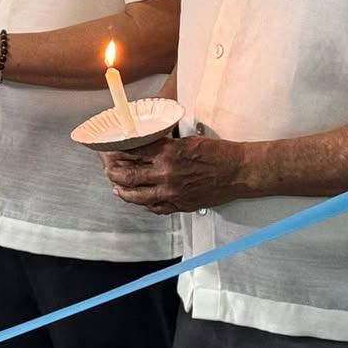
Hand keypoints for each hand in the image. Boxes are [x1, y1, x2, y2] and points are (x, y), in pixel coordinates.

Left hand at [101, 133, 251, 214]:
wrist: (239, 171)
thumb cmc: (218, 152)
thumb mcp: (188, 140)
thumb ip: (165, 144)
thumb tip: (145, 144)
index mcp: (168, 153)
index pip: (132, 152)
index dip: (117, 151)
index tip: (110, 149)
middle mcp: (166, 173)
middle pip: (127, 175)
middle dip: (113, 171)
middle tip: (108, 168)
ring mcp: (172, 192)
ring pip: (137, 195)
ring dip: (122, 191)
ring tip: (116, 187)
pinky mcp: (180, 204)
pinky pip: (155, 207)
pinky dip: (144, 203)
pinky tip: (139, 199)